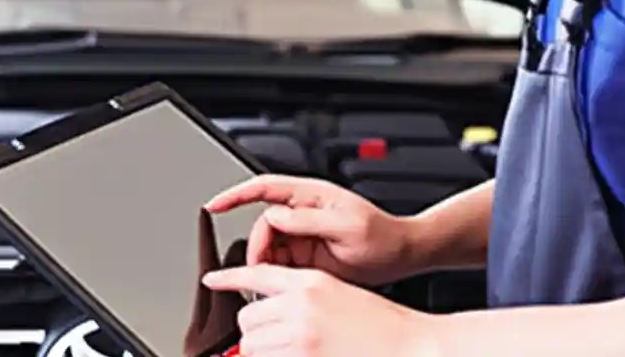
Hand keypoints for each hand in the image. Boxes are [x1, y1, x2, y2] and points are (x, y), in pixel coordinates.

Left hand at [202, 264, 438, 356]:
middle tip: (274, 338)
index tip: (211, 280)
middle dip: (255, 331)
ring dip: (262, 351)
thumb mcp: (340, 292)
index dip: (228, 277)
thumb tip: (272, 309)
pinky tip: (291, 355)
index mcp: (310, 283)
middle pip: (248, 319)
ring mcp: (301, 338)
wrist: (412, 345)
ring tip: (287, 351)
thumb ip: (303, 296)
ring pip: (253, 345)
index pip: (256, 274)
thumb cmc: (382, 325)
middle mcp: (300, 307)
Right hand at [205, 175, 420, 285]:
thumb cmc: (382, 237)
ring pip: (267, 245)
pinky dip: (274, 272)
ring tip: (270, 280)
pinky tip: (279, 282)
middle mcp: (303, 211)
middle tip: (259, 269)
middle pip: (262, 224)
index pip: (263, 188)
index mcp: (311, 195)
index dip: (234, 195)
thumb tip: (274, 216)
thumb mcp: (346, 227)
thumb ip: (307, 221)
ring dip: (264, 262)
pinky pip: (279, 260)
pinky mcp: (305, 253)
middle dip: (256, 246)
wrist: (401, 254)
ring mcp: (303, 233)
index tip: (214, 205)